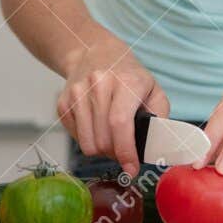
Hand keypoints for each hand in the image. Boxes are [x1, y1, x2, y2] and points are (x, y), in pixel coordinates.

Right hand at [57, 39, 167, 176]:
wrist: (96, 53)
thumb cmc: (129, 77)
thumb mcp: (153, 90)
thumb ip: (159, 118)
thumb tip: (154, 147)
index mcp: (126, 81)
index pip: (120, 123)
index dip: (126, 151)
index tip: (132, 169)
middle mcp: (99, 84)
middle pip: (103, 139)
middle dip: (116, 153)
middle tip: (124, 149)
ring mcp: (77, 93)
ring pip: (87, 144)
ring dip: (101, 150)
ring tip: (110, 138)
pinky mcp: (63, 102)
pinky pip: (75, 138)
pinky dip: (88, 140)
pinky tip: (96, 126)